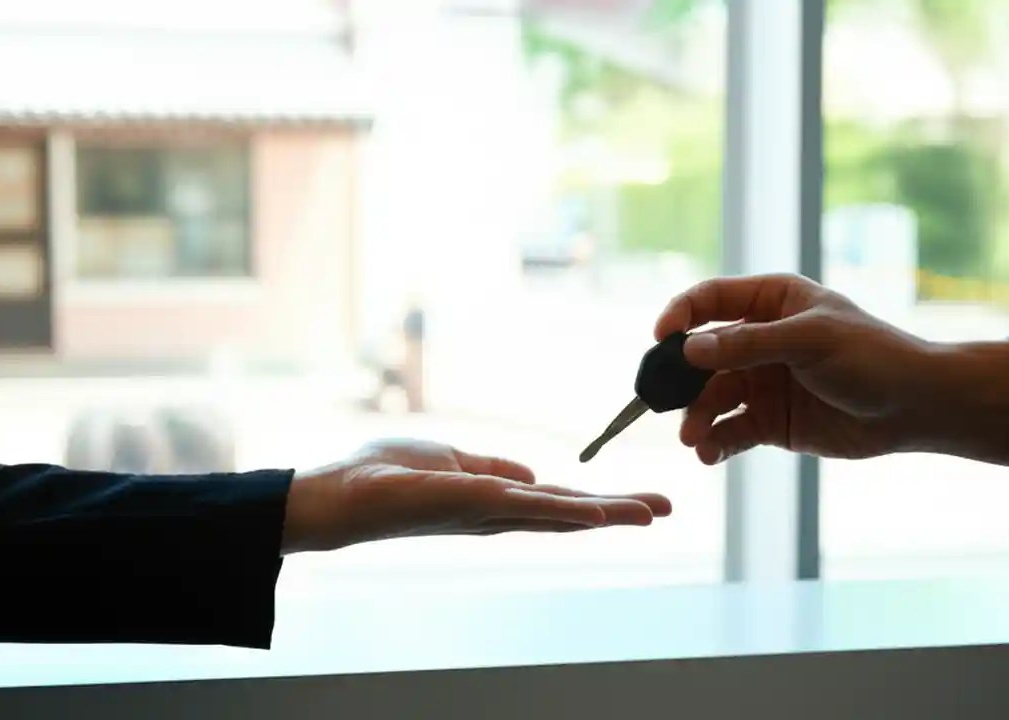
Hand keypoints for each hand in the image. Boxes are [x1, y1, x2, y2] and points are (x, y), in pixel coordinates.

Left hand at [281, 438, 671, 552]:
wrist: (343, 494)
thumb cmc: (387, 476)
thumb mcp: (452, 460)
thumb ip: (492, 467)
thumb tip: (531, 474)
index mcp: (495, 502)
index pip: (555, 502)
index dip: (597, 503)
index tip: (637, 502)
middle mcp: (500, 514)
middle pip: (570, 513)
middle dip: (618, 511)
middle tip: (665, 508)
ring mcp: (492, 513)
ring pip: (562, 514)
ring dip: (609, 513)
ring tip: (653, 511)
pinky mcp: (480, 504)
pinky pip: (536, 506)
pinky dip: (573, 509)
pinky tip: (603, 510)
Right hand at [655, 274, 1008, 466]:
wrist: (916, 407)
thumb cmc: (872, 357)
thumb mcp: (810, 340)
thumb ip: (749, 344)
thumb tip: (690, 350)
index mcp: (770, 302)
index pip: (709, 300)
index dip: (680, 315)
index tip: (661, 338)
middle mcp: (758, 341)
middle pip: (701, 357)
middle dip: (682, 381)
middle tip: (664, 402)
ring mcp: (761, 383)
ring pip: (711, 399)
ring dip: (697, 418)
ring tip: (693, 439)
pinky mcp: (769, 423)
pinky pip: (730, 432)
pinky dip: (715, 444)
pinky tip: (708, 455)